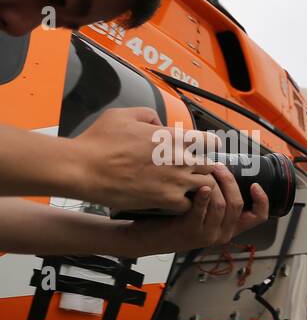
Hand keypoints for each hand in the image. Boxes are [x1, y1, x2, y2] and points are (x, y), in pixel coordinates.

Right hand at [64, 108, 218, 211]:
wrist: (84, 169)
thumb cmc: (99, 142)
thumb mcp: (123, 115)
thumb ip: (148, 115)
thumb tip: (159, 123)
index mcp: (172, 137)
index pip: (210, 141)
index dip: (209, 145)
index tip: (205, 148)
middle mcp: (179, 158)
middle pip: (209, 165)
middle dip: (202, 166)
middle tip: (191, 170)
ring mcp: (176, 181)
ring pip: (205, 186)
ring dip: (197, 186)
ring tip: (184, 186)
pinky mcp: (166, 200)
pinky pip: (190, 204)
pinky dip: (186, 203)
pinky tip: (175, 200)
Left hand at [118, 167, 268, 255]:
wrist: (146, 238)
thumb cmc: (173, 220)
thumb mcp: (202, 213)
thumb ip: (216, 199)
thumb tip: (224, 171)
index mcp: (230, 229)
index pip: (258, 217)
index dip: (262, 200)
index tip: (256, 185)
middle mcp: (223, 234)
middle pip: (238, 204)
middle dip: (230, 181)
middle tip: (218, 167)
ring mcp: (208, 235)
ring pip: (222, 205)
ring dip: (216, 184)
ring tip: (206, 171)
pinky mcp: (191, 231)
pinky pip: (203, 210)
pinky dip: (203, 196)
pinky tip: (199, 185)